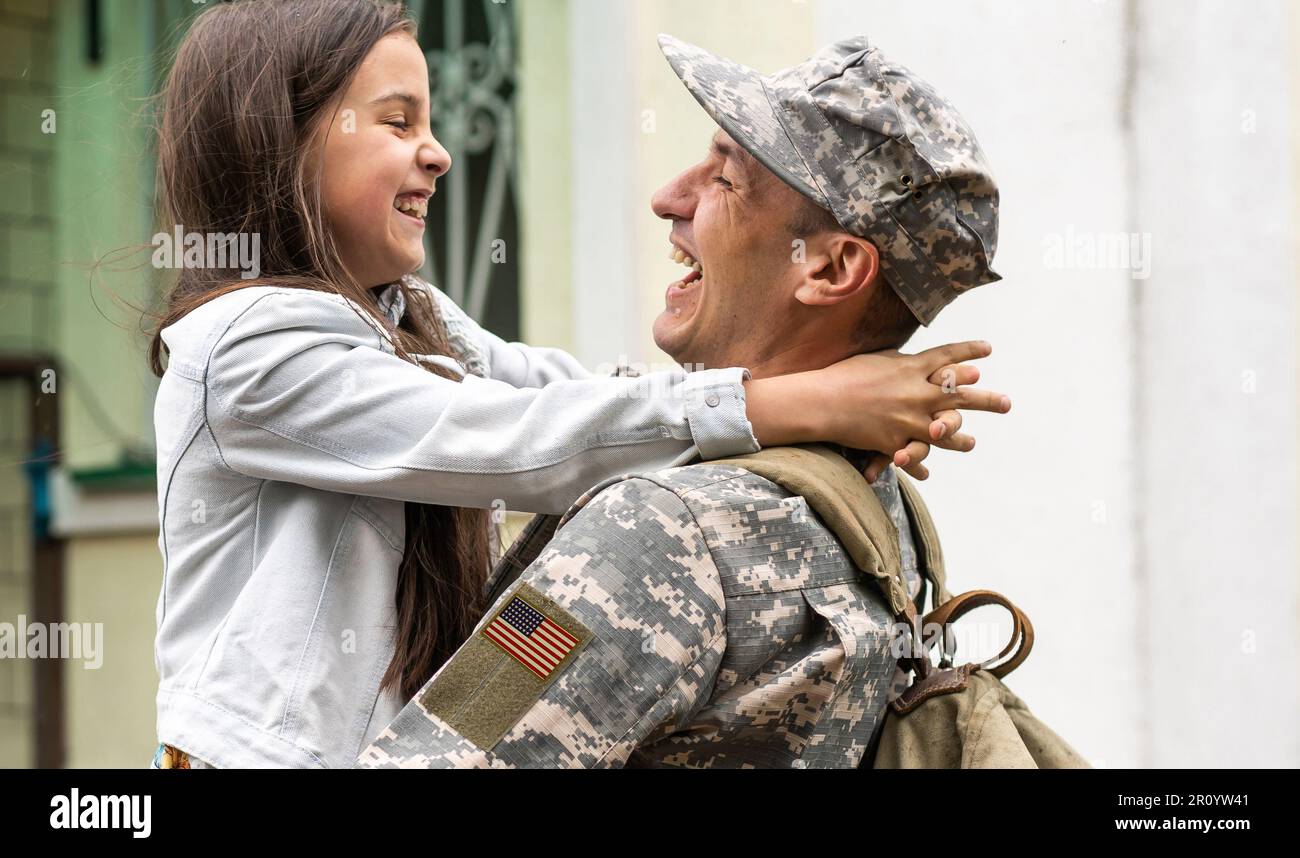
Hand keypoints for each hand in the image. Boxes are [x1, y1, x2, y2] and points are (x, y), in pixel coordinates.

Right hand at [819, 341, 1010, 481]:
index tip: (988, 349)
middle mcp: (916, 392)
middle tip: (1007, 403)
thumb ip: (902, 362)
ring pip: (945, 432)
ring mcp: (908, 419)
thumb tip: (917, 360)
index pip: (948, 356)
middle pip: (960, 395)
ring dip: (961, 438)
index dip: (970, 352)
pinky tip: (926, 473)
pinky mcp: (895, 441)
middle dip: (987, 399)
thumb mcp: (878, 359)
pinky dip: (918, 466)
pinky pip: (913, 457)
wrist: (822, 401)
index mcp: (911, 367)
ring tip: (972, 442)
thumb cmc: (845, 374)